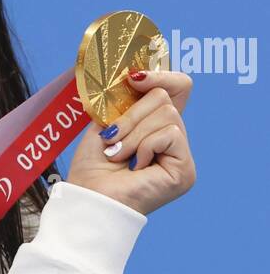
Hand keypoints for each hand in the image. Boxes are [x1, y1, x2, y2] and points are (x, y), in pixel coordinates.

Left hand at [66, 69, 196, 215]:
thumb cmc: (92, 168)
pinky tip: (135, 166)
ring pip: (166, 115)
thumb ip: (127, 101)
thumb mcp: (106, 123)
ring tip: (120, 156)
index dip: (161, 77)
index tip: (133, 79)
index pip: (178, 87)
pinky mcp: (185, 170)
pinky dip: (144, 147)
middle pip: (165, 98)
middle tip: (113, 140)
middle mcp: (173, 141)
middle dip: (131, 117)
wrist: (89, 199)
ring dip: (133, 135)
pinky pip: (170, 134)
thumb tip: (138, 74)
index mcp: (157, 127)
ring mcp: (181, 156)